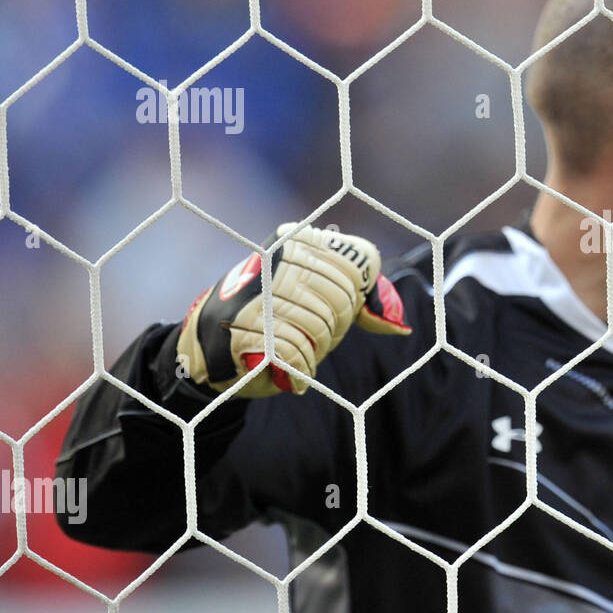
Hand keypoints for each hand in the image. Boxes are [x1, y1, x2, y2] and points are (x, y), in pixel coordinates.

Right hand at [176, 223, 409, 396]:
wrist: (213, 348)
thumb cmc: (279, 320)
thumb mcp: (324, 301)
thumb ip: (363, 300)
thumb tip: (399, 325)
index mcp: (298, 240)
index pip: (359, 265)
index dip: (354, 298)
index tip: (334, 307)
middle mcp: (276, 258)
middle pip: (341, 299)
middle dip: (332, 328)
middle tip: (306, 333)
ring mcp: (256, 291)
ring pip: (319, 326)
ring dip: (313, 351)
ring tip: (292, 348)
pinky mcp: (241, 327)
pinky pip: (293, 352)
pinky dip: (298, 370)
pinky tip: (289, 371)